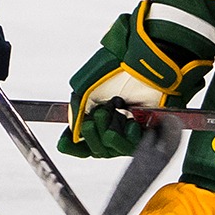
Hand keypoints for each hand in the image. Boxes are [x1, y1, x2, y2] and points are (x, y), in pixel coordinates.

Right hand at [57, 1, 212, 158]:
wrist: (144, 64)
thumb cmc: (119, 71)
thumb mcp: (87, 91)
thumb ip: (77, 115)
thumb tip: (73, 136)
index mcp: (97, 116)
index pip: (83, 143)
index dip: (74, 145)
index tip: (67, 141)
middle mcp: (113, 126)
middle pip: (96, 150)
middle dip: (93, 133)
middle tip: (100, 113)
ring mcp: (129, 131)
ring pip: (112, 150)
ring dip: (110, 131)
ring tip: (116, 111)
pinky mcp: (147, 134)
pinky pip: (132, 148)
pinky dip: (127, 137)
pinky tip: (131, 123)